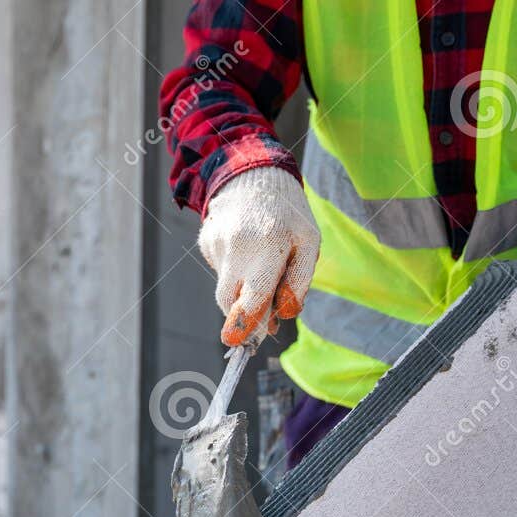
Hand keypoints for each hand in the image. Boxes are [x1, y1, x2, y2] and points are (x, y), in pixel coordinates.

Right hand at [198, 167, 320, 345]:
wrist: (254, 173)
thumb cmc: (289, 213)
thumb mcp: (309, 242)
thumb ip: (299, 282)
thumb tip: (283, 315)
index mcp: (267, 247)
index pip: (250, 299)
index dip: (246, 326)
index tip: (240, 343)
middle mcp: (236, 247)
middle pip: (229, 302)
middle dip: (242, 318)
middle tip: (261, 325)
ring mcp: (217, 244)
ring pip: (224, 287)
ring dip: (241, 293)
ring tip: (260, 273)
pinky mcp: (206, 243)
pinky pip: (220, 270)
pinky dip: (234, 272)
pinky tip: (246, 252)